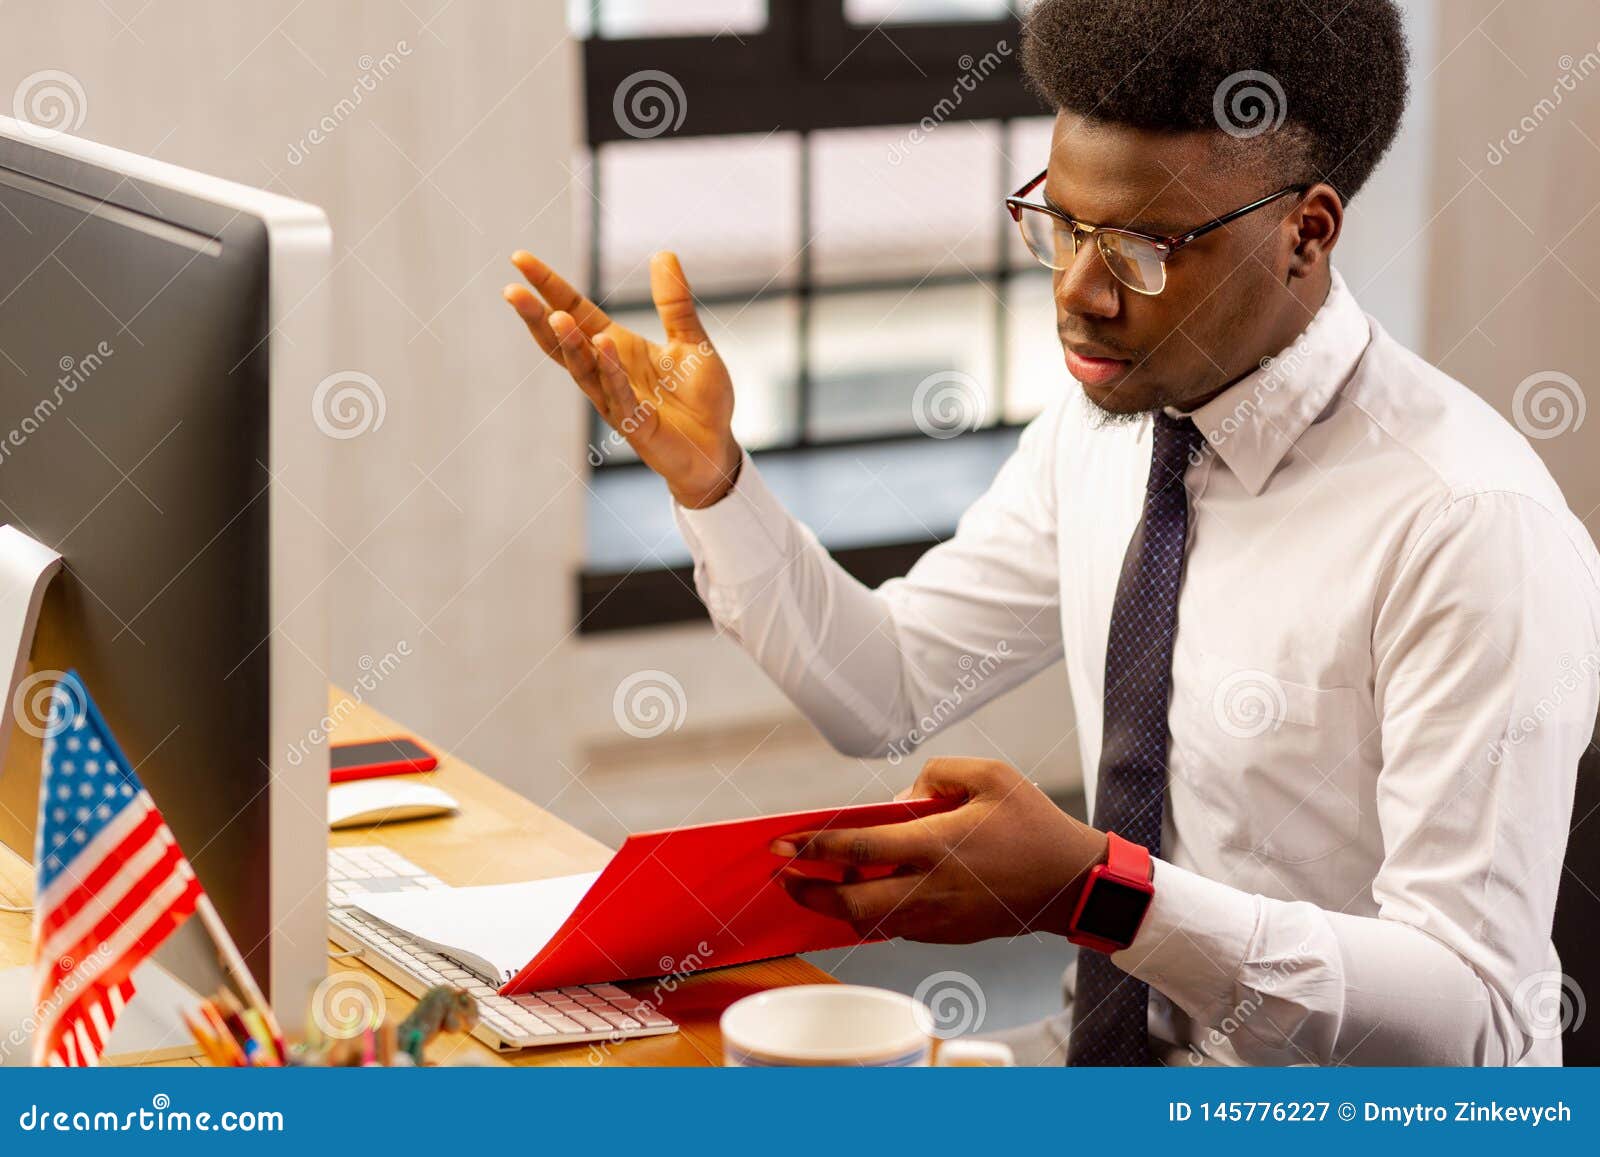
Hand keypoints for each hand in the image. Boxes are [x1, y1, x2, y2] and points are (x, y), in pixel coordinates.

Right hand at [503, 250, 740, 507]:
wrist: (716, 448)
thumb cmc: (700, 400)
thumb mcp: (692, 342)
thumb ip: (675, 303)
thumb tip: (663, 253)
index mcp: (617, 348)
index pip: (575, 311)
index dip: (549, 287)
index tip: (519, 258)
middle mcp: (607, 373)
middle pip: (564, 342)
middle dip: (537, 318)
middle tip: (512, 290)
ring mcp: (618, 401)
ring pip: (584, 370)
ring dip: (570, 344)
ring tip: (555, 316)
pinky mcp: (638, 426)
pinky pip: (621, 396)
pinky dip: (611, 371)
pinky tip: (603, 345)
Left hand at [770, 758, 1108, 943]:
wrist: (1073, 882)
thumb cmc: (1034, 825)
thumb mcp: (991, 775)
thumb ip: (937, 774)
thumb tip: (898, 799)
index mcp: (937, 844)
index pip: (858, 847)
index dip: (813, 846)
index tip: (780, 843)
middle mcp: (932, 887)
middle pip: (850, 902)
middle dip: (808, 892)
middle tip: (784, 877)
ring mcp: (939, 917)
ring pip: (869, 922)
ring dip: (838, 905)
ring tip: (822, 882)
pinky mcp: (948, 934)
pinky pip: (896, 928)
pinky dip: (873, 913)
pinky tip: (869, 890)